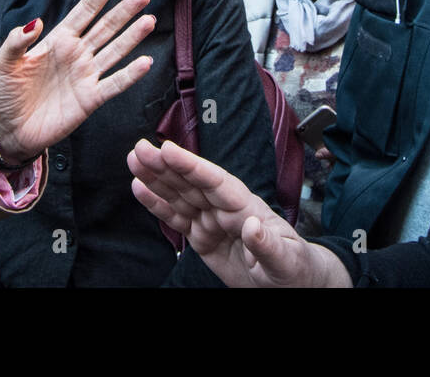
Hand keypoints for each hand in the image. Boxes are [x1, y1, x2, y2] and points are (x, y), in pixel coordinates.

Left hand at [0, 0, 153, 162]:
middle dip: (124, 10)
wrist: (11, 130)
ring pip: (115, 50)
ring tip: (149, 20)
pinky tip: (145, 62)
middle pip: (105, 27)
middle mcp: (77, 54)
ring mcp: (86, 75)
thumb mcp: (5, 63)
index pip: (83, 12)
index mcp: (58, 40)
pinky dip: (130, 74)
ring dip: (132, 36)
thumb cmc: (8, 94)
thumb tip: (35, 22)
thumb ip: (17, 41)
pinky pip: (114, 84)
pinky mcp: (91, 98)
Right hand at [127, 139, 351, 287]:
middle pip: (192, 182)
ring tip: (134, 159)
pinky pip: (176, 218)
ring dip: (156, 178)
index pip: (215, 182)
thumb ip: (267, 243)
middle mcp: (225, 208)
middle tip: (140, 147)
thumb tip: (253, 224)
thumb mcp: (286, 259)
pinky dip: (157, 204)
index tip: (169, 150)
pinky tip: (140, 188)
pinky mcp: (202, 236)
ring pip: (180, 195)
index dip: (191, 165)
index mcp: (246, 207)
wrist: (292, 282)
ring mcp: (212, 221)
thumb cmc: (295, 266)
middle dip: (166, 165)